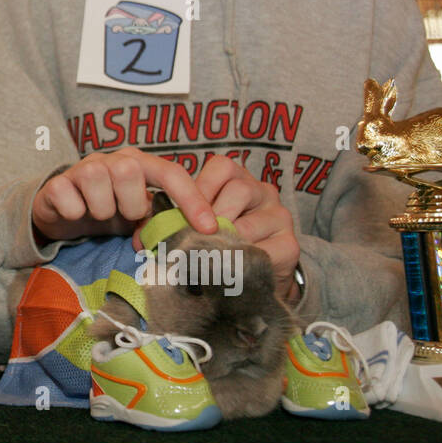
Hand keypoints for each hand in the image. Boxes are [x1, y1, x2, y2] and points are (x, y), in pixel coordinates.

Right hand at [32, 148, 217, 243]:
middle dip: (130, 203)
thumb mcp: (138, 215)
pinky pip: (67, 196)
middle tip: (124, 216)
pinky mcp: (56, 183)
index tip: (208, 228)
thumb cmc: (109, 211)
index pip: (170, 172)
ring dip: (101, 209)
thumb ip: (159, 219)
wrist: (63, 213)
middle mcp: (111, 159)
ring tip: (99, 215)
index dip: (191, 199)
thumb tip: (186, 236)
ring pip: (96, 178)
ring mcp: (82, 168)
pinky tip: (76, 214)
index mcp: (138, 163)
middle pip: (129, 170)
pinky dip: (74, 212)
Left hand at [194, 155, 299, 300]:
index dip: (201, 189)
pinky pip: (261, 252)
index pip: (222, 167)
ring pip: (247, 224)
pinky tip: (227, 270)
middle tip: (195, 239)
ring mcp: (280, 217)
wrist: (254, 276)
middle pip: (238, 191)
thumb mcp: (202, 221)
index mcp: (239, 178)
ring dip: (223, 243)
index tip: (185, 214)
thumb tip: (151, 230)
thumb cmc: (219, 241)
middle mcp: (264, 192)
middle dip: (211, 218)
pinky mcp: (290, 245)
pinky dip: (239, 263)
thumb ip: (185, 216)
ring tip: (207, 257)